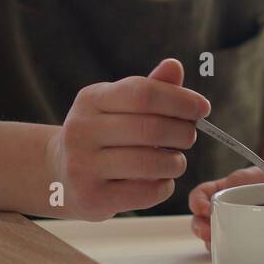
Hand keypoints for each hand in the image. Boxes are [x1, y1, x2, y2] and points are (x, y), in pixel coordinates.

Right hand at [44, 58, 209, 220]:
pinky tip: (161, 180)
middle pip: (150, 129)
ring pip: (150, 163)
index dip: (180, 100)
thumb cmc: (102, 134)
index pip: (144, 94)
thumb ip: (150, 88)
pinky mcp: (91, 197)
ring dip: (176, 162)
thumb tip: (174, 66)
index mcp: (91, 99)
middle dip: (182, 132)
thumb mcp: (119, 105)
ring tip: (176, 161)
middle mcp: (81, 130)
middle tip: (190, 136)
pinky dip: (164, 186)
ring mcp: (82, 166)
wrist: (60, 173)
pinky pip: (144, 192)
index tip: (203, 108)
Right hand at [188, 165, 263, 249]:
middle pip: (200, 220)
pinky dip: (224, 252)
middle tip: (207, 233)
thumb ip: (245, 177)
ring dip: (211, 242)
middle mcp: (222, 210)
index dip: (197, 201)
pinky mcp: (240, 243)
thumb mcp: (260, 176)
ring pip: (211, 237)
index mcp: (223, 190)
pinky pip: (227, 250)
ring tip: (219, 245)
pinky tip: (230, 252)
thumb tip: (228, 183)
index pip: (201, 194)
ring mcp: (230, 227)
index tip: (203, 209)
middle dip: (199, 227)